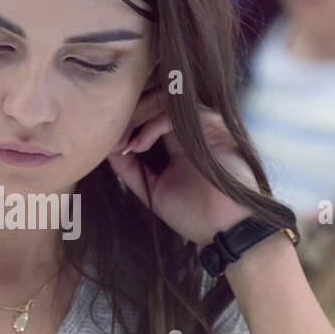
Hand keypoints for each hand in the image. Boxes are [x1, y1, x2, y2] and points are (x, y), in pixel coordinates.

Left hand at [106, 94, 259, 244]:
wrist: (226, 232)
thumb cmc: (195, 215)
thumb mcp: (153, 190)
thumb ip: (131, 170)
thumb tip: (108, 150)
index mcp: (179, 142)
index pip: (150, 115)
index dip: (127, 122)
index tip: (108, 143)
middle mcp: (193, 130)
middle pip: (156, 101)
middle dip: (129, 114)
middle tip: (111, 135)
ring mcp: (205, 126)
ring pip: (166, 101)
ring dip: (138, 116)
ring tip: (122, 141)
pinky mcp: (215, 127)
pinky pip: (178, 113)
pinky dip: (153, 126)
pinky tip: (139, 145)